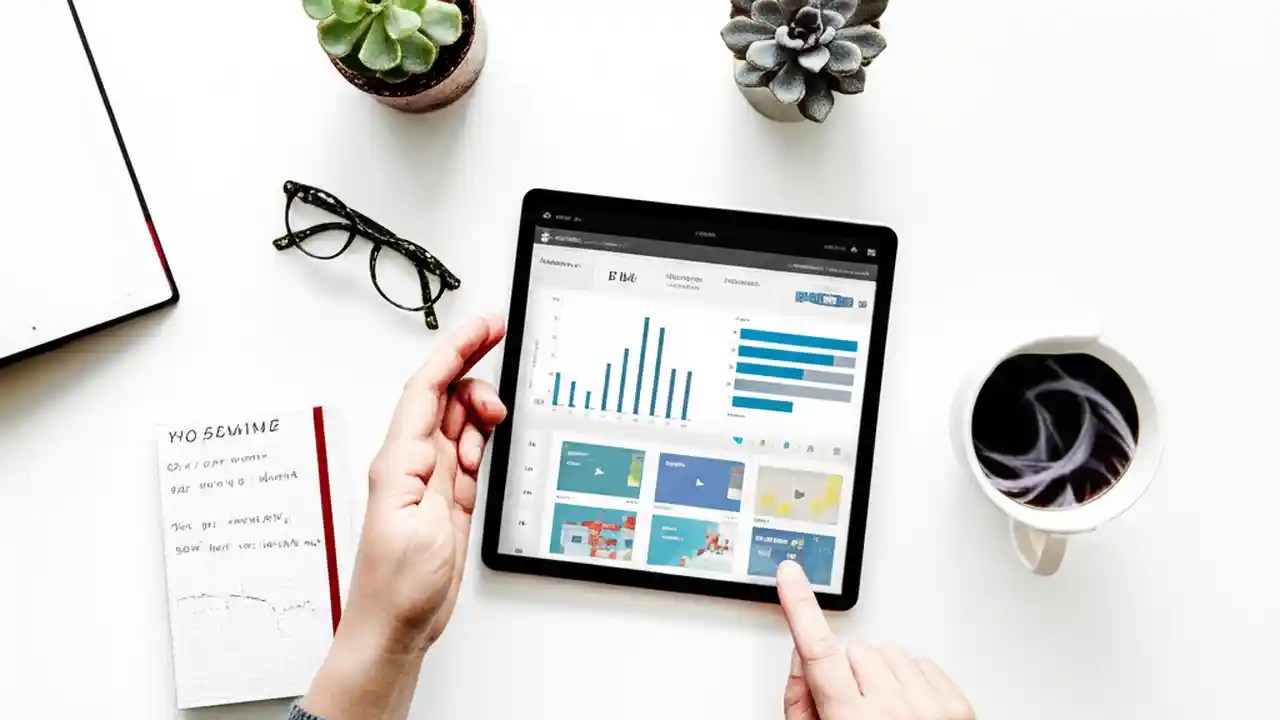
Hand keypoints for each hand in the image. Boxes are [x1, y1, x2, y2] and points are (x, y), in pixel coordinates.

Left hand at [347, 314, 507, 650]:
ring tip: (499, 413)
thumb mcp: (425, 525)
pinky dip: (483, 436)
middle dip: (473, 365)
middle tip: (500, 339)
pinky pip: (468, 452)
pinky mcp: (446, 499)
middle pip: (444, 395)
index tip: (484, 327)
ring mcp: (430, 481)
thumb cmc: (397, 587)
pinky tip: (491, 433)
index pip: (427, 389)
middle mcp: (412, 464)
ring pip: (459, 421)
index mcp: (399, 462)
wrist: (395, 628)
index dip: (455, 351)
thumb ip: (444, 475)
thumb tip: (461, 435)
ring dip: (480, 406)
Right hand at [776, 561, 974, 719]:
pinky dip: (911, 681)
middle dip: (848, 672)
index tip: (791, 577)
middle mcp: (895, 711)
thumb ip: (800, 701)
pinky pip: (923, 663)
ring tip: (883, 713)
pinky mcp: (959, 705)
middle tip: (851, 708)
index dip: (801, 607)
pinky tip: (907, 710)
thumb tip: (803, 657)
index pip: (819, 652)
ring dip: (881, 675)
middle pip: (854, 650)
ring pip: (889, 651)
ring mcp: (931, 706)